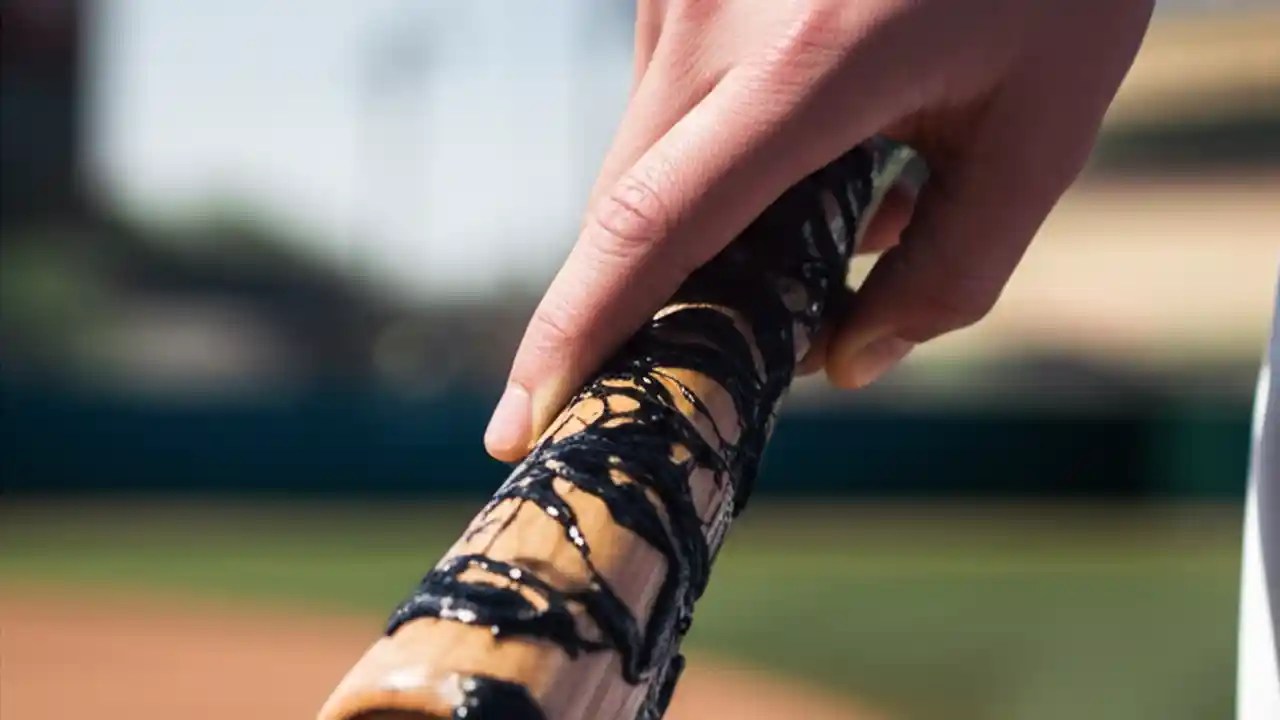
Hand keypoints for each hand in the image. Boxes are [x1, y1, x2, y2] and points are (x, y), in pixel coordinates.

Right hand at [485, 0, 1152, 460]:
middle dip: (645, 303)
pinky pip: (664, 100)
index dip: (580, 334)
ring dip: (696, 224)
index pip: (655, 223)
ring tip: (835, 201)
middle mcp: (713, 14)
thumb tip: (843, 366)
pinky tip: (815, 139)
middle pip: (631, 206)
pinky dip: (711, 158)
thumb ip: (951, 271)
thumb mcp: (1039, 130)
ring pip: (644, 157)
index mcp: (809, 59)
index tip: (525, 423)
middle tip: (709, 353)